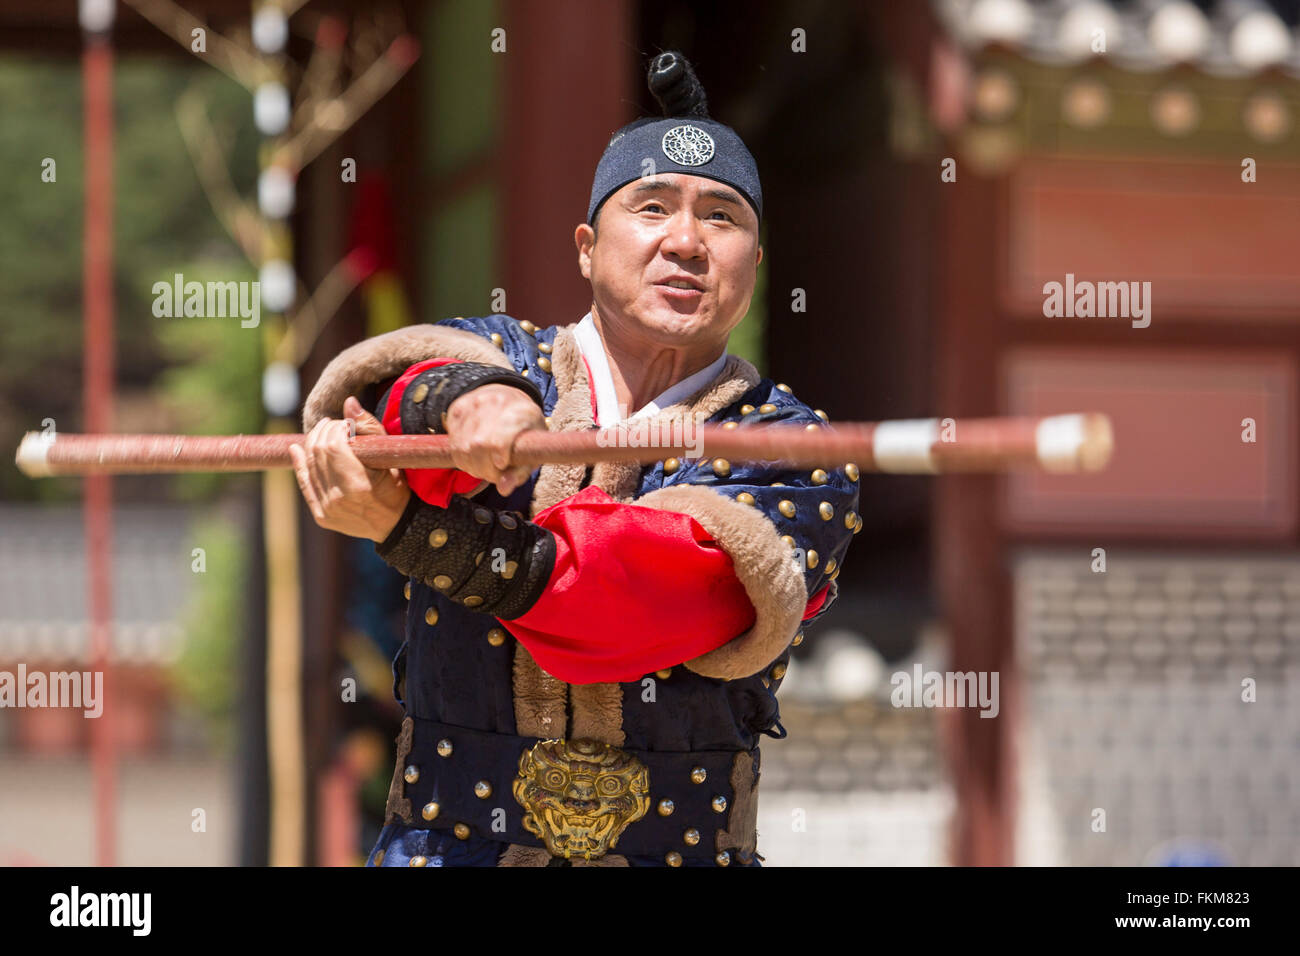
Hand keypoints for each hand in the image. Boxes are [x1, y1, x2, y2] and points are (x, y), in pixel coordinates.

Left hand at [290, 396, 411, 540]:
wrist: (395, 525)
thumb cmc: (397, 488)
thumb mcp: (390, 457)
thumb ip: (370, 428)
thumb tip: (349, 403)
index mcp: (358, 484)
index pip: (334, 445)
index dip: (337, 428)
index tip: (347, 425)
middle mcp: (338, 498)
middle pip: (318, 452)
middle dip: (324, 432)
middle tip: (335, 425)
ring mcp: (327, 509)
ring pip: (309, 465)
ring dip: (313, 443)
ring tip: (324, 433)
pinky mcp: (321, 515)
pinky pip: (305, 484)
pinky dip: (299, 463)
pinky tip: (297, 449)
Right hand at [445, 383, 546, 495]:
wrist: (506, 398)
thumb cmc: (523, 429)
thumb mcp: (532, 450)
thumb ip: (520, 472)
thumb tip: (503, 489)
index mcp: (520, 411)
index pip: (501, 437)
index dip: (499, 455)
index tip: (502, 464)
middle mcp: (494, 403)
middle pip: (479, 446)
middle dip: (486, 470)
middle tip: (495, 472)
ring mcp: (473, 403)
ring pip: (463, 448)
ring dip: (473, 466)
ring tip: (486, 466)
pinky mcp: (457, 409)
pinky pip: (454, 445)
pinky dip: (463, 458)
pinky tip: (475, 456)